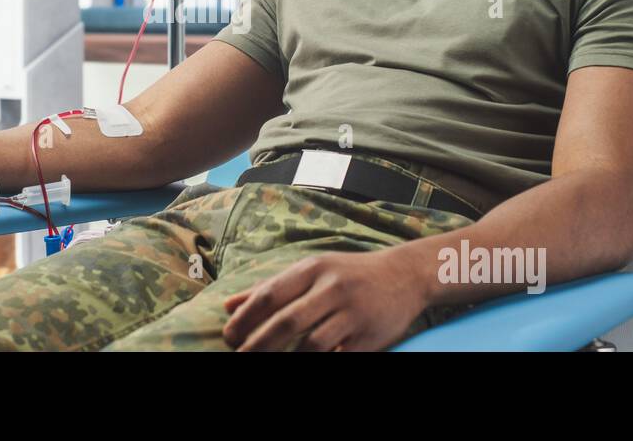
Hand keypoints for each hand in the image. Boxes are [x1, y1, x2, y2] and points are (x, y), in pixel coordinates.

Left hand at [222, 249, 426, 351]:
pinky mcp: (371, 336)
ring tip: (269, 364)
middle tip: (242, 357)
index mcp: (313, 268)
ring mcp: (354, 312)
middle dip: (259, 345)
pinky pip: (339, 356)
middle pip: (288, 322)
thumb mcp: (310, 271)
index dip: (246, 319)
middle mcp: (333, 287)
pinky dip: (321, 361)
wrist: (404, 275)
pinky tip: (305, 362)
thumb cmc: (347, 274)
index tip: (229, 337)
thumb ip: (269, 288)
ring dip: (288, 360)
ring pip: (313, 344)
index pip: (271, 294)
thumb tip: (228, 306)